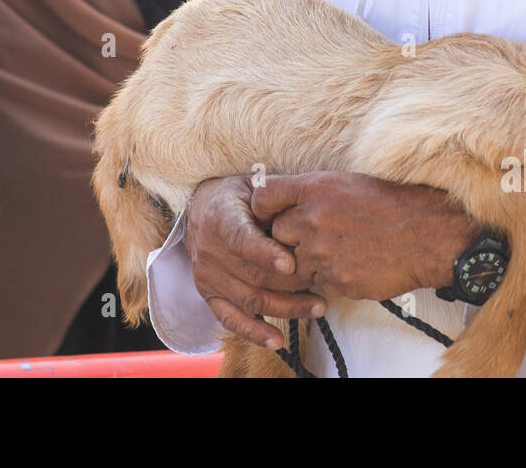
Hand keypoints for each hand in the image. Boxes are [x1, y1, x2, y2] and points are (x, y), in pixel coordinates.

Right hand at [184, 175, 326, 349]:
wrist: (201, 209)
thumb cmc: (239, 196)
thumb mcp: (253, 185)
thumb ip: (274, 198)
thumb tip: (303, 207)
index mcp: (221, 218)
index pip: (242, 239)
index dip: (266, 253)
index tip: (291, 264)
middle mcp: (210, 250)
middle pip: (253, 276)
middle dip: (291, 286)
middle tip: (324, 290)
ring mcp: (209, 276)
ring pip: (249, 299)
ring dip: (285, 308)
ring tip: (317, 308)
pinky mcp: (209, 295)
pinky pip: (231, 319)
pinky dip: (253, 332)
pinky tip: (277, 341)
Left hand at [251, 172, 479, 300]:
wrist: (427, 234)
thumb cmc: (389, 204)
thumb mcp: (346, 182)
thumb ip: (310, 193)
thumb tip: (280, 202)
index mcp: (314, 188)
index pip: (262, 198)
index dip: (263, 209)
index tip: (271, 215)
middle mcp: (312, 219)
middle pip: (273, 235)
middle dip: (286, 240)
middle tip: (307, 240)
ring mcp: (322, 253)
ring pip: (291, 265)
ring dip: (304, 264)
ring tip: (331, 254)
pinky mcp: (335, 281)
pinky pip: (315, 284)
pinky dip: (326, 280)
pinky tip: (348, 266)